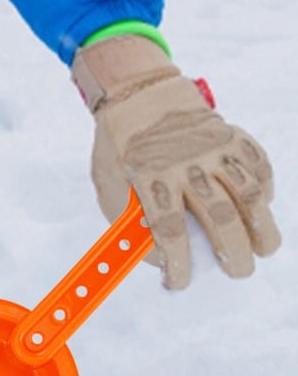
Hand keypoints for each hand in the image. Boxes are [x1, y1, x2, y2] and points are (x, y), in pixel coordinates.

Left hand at [73, 34, 279, 288]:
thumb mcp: (108, 182)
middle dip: (234, 252)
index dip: (178, 262)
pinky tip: (264, 208)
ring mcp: (214, 148)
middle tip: (239, 271)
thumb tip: (153, 257)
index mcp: (150, 175)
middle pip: (220, 216)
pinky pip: (259, 166)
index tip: (180, 282)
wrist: (138, 93)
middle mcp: (186, 163)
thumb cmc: (120, 145)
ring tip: (264, 248)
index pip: (169, 229)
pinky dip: (266, 189)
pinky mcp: (233, 136)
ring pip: (249, 193)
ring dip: (262, 226)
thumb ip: (126, 219)